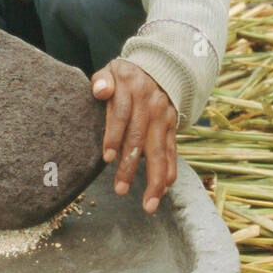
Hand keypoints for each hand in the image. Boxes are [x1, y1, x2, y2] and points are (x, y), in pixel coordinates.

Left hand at [91, 58, 177, 213]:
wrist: (159, 68)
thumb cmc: (125, 76)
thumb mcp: (111, 70)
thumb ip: (102, 80)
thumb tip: (100, 90)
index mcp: (132, 90)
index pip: (122, 114)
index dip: (114, 135)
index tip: (106, 158)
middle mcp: (150, 105)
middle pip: (140, 138)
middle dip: (131, 166)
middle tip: (120, 190)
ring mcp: (163, 118)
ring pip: (159, 151)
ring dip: (154, 179)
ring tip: (148, 204)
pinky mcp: (171, 128)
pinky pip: (172, 152)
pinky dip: (169, 172)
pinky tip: (163, 191)